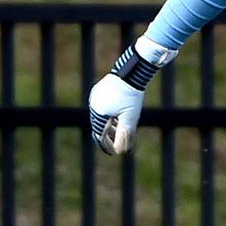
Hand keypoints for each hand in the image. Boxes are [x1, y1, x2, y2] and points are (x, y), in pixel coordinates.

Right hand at [87, 37, 174, 155]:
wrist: (131, 73)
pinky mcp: (100, 90)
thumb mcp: (130, 118)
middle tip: (115, 145)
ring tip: (117, 132)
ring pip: (101, 116)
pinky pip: (102, 106)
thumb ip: (124, 135)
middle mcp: (93, 105)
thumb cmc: (132, 96)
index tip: (114, 153)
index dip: (107, 146)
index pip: (100, 135)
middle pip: (99, 126)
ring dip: (108, 126)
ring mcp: (95, 96)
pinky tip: (117, 117)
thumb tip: (120, 152)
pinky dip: (109, 115)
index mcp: (99, 113)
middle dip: (108, 137)